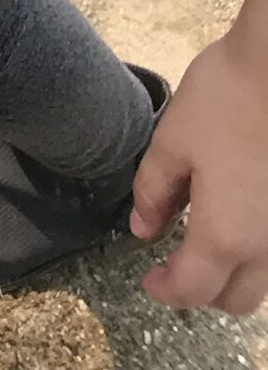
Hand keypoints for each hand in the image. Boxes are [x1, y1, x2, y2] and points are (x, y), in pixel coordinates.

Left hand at [132, 26, 267, 312]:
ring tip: (201, 242)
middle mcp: (266, 247)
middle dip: (200, 292)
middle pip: (234, 299)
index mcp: (225, 234)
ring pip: (261, 282)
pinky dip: (255, 255)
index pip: (192, 289)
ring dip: (231, 276)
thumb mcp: (172, 142)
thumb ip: (153, 192)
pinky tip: (235, 222)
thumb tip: (143, 229)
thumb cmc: (225, 99)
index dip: (165, 291)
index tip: (148, 281)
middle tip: (172, 265)